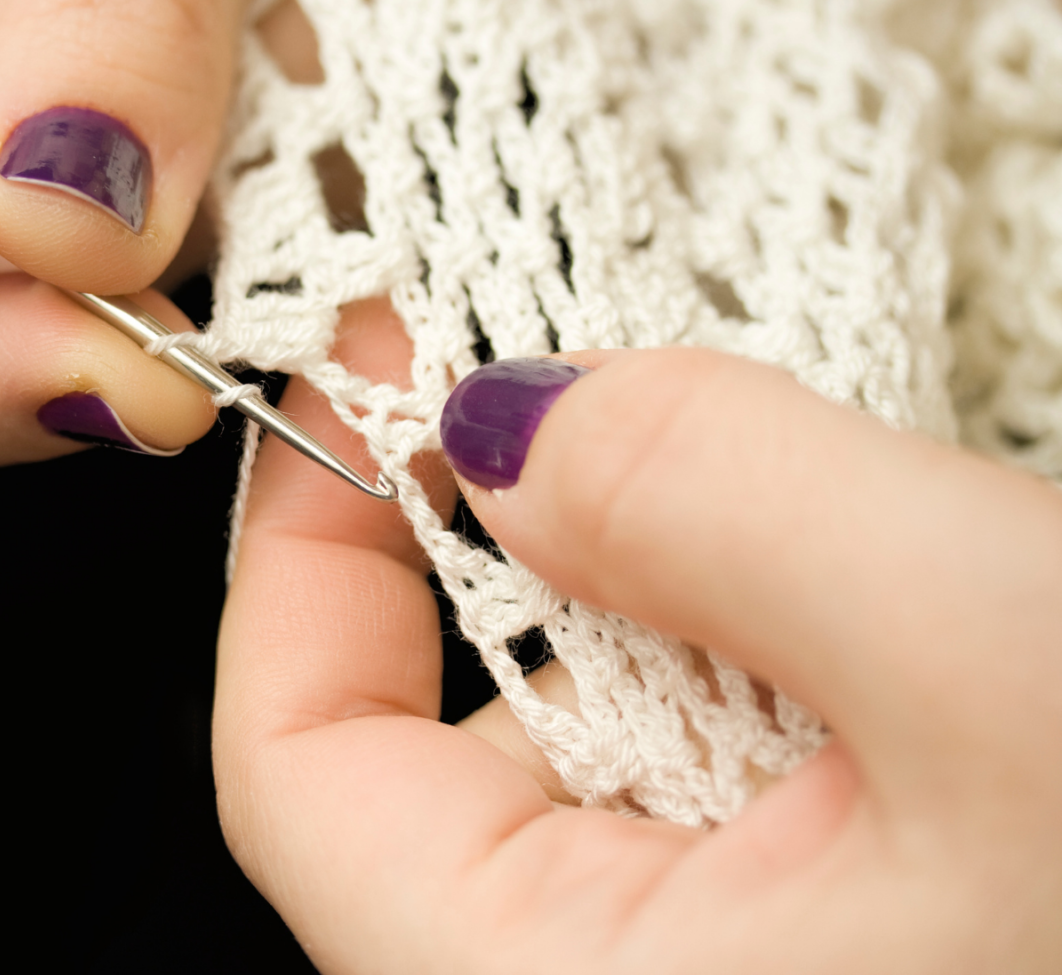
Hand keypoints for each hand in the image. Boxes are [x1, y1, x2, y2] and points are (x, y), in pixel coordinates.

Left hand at [214, 302, 1061, 972]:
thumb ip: (728, 506)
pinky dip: (748, 649)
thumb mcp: (1010, 677)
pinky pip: (713, 769)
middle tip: (582, 371)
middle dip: (497, 542)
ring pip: (587, 740)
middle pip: (433, 739)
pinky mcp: (835, 935)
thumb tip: (512, 413)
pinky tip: (853, 591)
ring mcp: (732, 973)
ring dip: (650, 587)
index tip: (364, 376)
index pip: (295, 767)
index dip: (299, 551)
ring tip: (771, 487)